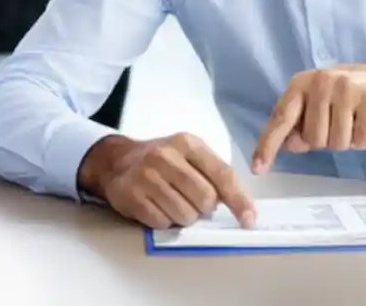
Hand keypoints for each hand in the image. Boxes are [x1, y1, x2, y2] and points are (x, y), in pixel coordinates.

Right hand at [78, 133, 255, 228]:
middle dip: (204, 209)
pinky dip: (165, 222)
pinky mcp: (131, 196)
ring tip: (173, 204)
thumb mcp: (189, 154)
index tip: (248, 219)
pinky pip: (162, 223)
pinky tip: (157, 208)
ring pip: (185, 215)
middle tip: (193, 203)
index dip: (239, 200)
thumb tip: (240, 205)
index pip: (222, 174)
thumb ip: (213, 174)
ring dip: (184, 218)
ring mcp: (146, 176)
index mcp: (187, 143)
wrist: (116, 160)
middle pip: (205, 199)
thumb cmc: (162, 160)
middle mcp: (166, 156)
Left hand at [252, 61, 365, 172]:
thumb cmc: (343, 94)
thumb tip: (291, 145)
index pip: (281, 118)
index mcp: (300, 84)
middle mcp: (321, 83)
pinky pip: (360, 142)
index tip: (258, 169)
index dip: (268, 145)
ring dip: (345, 140)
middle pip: (313, 140)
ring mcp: (347, 91)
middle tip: (336, 121)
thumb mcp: (315, 102)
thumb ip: (298, 124)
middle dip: (325, 140)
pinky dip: (363, 140)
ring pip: (337, 144)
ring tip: (352, 120)